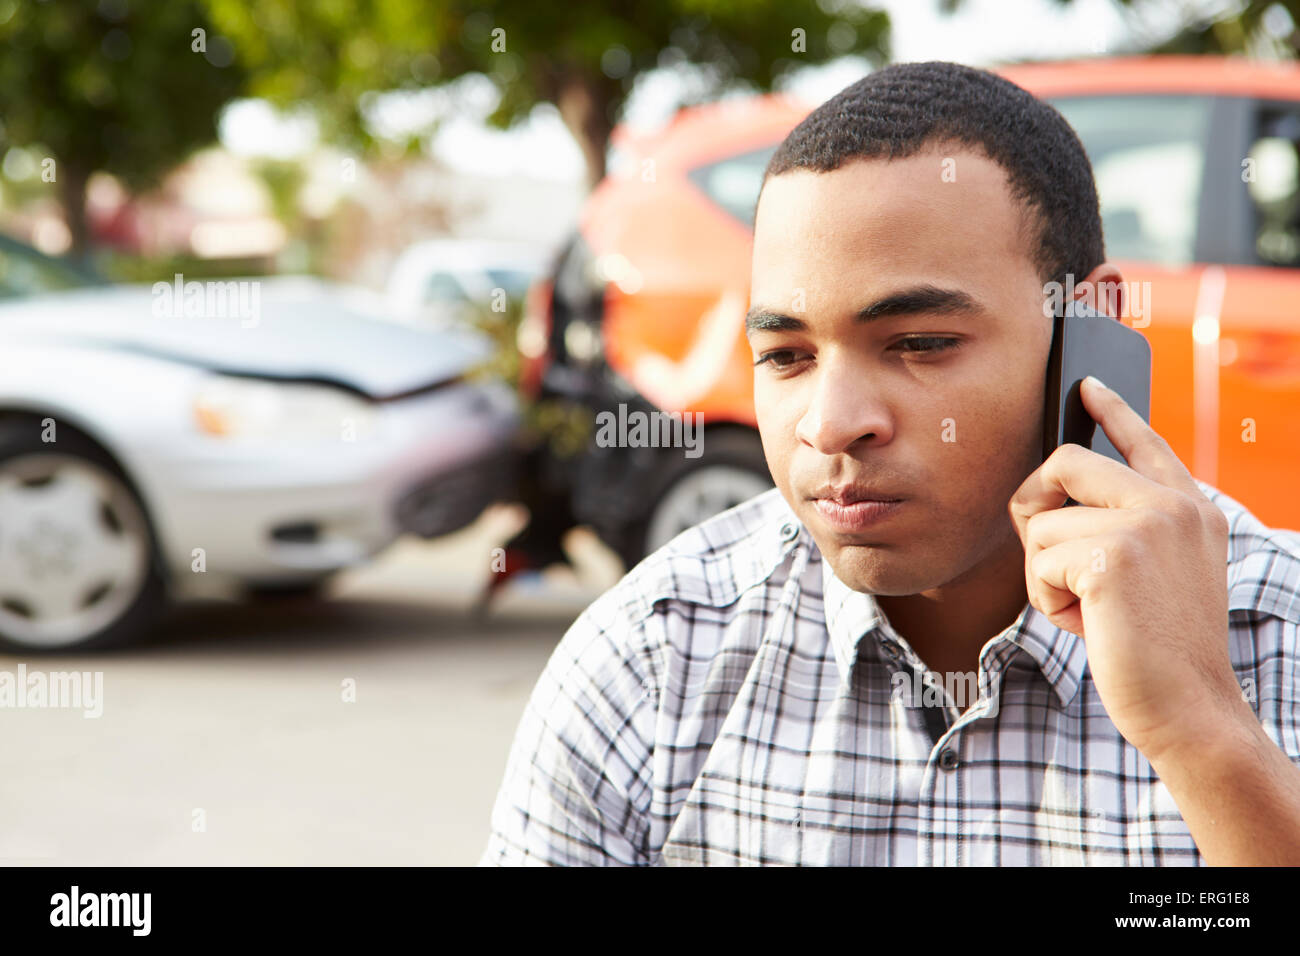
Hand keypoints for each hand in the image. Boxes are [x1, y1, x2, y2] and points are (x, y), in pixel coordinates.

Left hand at [1007, 376, 1245, 764]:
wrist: (1189, 708)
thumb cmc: (1160, 650)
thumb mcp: (1155, 575)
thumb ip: (1123, 529)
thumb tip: (1052, 501)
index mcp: (1190, 509)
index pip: (1146, 441)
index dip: (1111, 410)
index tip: (1085, 385)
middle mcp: (1172, 506)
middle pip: (1064, 462)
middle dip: (1033, 507)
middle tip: (1046, 555)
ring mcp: (1145, 525)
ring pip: (1042, 524)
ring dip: (1046, 576)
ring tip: (1090, 611)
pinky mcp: (1111, 556)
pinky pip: (1038, 561)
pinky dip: (1047, 600)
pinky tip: (1087, 624)